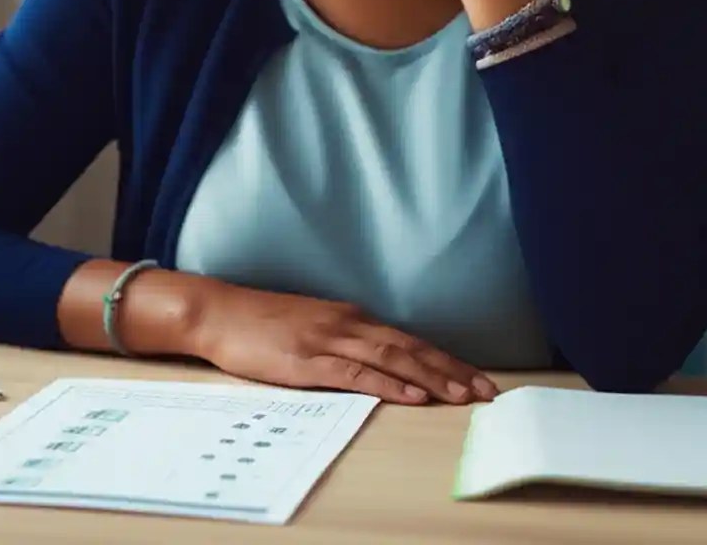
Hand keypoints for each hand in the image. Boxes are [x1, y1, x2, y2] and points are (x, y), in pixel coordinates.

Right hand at [187, 281, 499, 404]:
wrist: (217, 312)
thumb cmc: (258, 321)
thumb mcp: (309, 324)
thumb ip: (342, 339)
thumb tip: (373, 359)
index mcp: (349, 317)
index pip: (409, 341)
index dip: (446, 360)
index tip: (477, 378)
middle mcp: (346, 324)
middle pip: (410, 349)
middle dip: (453, 370)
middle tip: (488, 391)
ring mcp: (327, 341)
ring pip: (392, 359)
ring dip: (431, 377)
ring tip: (463, 395)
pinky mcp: (307, 360)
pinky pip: (355, 373)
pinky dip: (388, 384)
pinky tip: (412, 395)